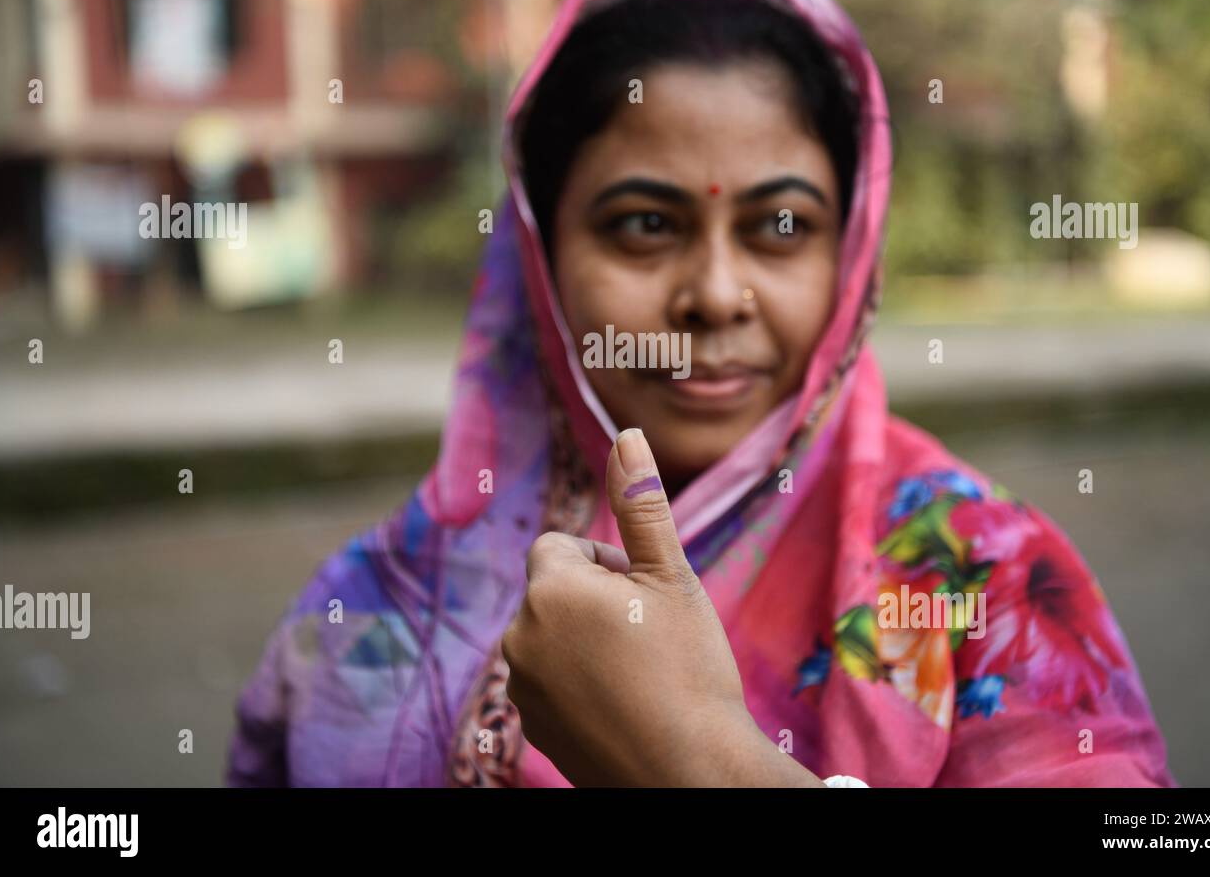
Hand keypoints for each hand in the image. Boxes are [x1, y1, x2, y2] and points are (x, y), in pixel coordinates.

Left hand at [502, 428, 823, 786]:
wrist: (690, 773)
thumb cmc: (687, 667)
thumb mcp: (672, 576)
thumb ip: (640, 503)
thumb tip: (627, 435)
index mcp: (548, 590)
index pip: (562, 548)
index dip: (608, 566)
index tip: (644, 596)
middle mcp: (519, 636)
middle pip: (556, 593)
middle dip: (596, 603)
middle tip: (649, 636)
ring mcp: (522, 688)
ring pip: (554, 638)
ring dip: (587, 642)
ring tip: (641, 674)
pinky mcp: (532, 728)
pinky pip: (552, 683)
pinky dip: (582, 686)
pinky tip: (626, 708)